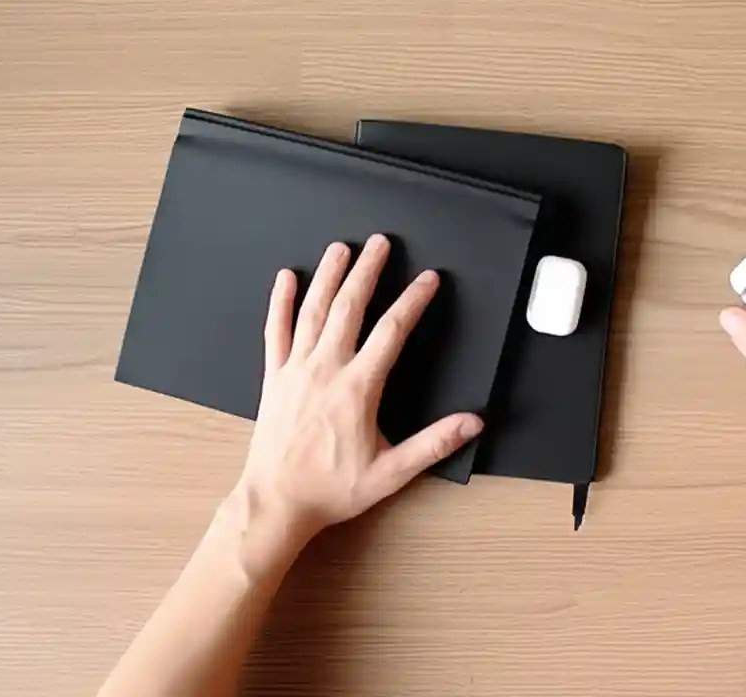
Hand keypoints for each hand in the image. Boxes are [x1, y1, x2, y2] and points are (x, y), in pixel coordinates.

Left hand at [238, 234, 482, 547]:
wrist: (277, 502)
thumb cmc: (331, 489)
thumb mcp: (391, 472)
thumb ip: (433, 444)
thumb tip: (472, 423)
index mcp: (357, 388)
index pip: (391, 332)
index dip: (412, 301)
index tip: (428, 280)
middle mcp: (325, 370)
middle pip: (349, 307)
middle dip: (368, 271)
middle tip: (381, 243)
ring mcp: (295, 370)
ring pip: (313, 310)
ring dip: (329, 276)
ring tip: (341, 248)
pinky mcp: (273, 378)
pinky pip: (275, 330)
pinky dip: (280, 302)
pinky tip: (286, 279)